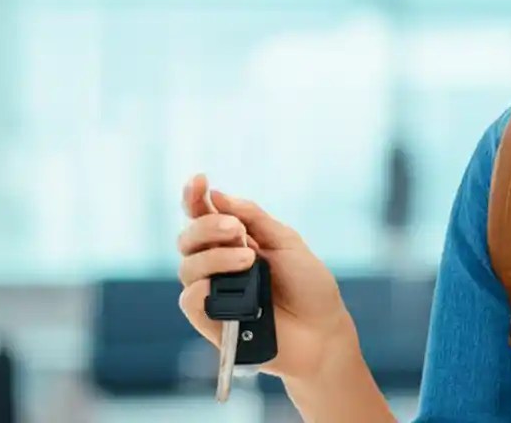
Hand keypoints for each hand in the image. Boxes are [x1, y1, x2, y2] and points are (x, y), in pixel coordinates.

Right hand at [176, 173, 356, 381]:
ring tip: (249, 260)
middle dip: (207, 226)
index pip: (205, 214)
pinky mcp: (210, 320)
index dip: (196, 196)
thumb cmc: (309, 286)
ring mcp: (213, 291)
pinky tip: (221, 287)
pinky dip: (202, 289)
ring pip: (188, 266)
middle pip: (189, 237)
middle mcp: (218, 263)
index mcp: (236, 240)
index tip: (200, 180)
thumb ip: (254, 219)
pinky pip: (189, 300)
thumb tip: (219, 195)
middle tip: (236, 229)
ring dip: (215, 257)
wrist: (322, 330)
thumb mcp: (288, 242)